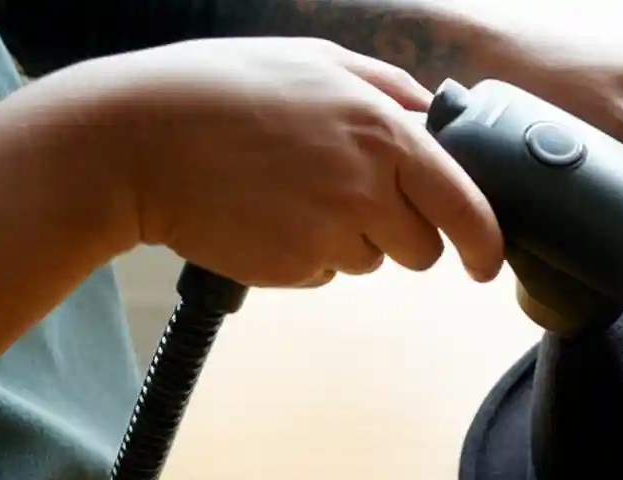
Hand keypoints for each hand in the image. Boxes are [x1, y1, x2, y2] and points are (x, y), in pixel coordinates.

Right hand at [68, 37, 504, 286]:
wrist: (135, 142)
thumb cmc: (222, 91)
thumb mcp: (314, 63)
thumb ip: (388, 88)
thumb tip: (437, 114)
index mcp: (385, 133)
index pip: (466, 206)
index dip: (485, 242)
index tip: (488, 262)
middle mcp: (368, 188)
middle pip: (422, 249)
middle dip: (402, 236)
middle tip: (352, 201)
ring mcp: (330, 234)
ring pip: (372, 261)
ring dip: (349, 239)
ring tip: (291, 193)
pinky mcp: (294, 269)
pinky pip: (324, 272)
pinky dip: (306, 253)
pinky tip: (267, 214)